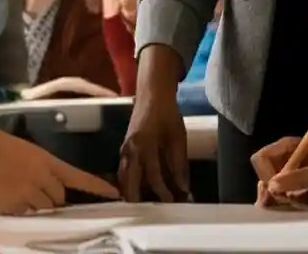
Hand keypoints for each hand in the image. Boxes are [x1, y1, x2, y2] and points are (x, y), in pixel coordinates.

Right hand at [0, 125, 118, 214]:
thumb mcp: (29, 154)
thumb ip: (44, 171)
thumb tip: (52, 191)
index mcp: (48, 161)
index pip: (79, 177)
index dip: (98, 188)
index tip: (116, 194)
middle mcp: (41, 179)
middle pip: (60, 199)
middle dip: (52, 196)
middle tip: (35, 186)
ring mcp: (27, 194)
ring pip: (43, 208)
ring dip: (37, 203)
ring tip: (18, 188)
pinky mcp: (12, 206)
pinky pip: (24, 213)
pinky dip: (20, 208)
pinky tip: (8, 194)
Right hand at [118, 46, 189, 201]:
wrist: (152, 94)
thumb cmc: (167, 114)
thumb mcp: (178, 137)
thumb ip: (179, 163)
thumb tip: (184, 187)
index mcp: (144, 145)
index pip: (153, 175)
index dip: (163, 191)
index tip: (173, 202)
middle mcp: (130, 149)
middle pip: (129, 181)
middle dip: (138, 199)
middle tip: (148, 214)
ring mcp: (124, 149)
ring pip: (123, 177)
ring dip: (130, 192)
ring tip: (140, 207)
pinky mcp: (124, 148)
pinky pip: (122, 170)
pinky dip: (127, 182)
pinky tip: (134, 191)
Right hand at [252, 140, 307, 205]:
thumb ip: (299, 179)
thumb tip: (273, 186)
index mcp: (287, 148)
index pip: (261, 159)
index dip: (266, 174)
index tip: (279, 187)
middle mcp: (285, 161)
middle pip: (262, 176)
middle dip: (271, 190)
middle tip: (289, 197)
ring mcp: (289, 177)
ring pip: (269, 191)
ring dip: (278, 200)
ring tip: (298, 200)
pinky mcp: (295, 192)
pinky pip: (279, 200)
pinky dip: (284, 206)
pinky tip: (299, 205)